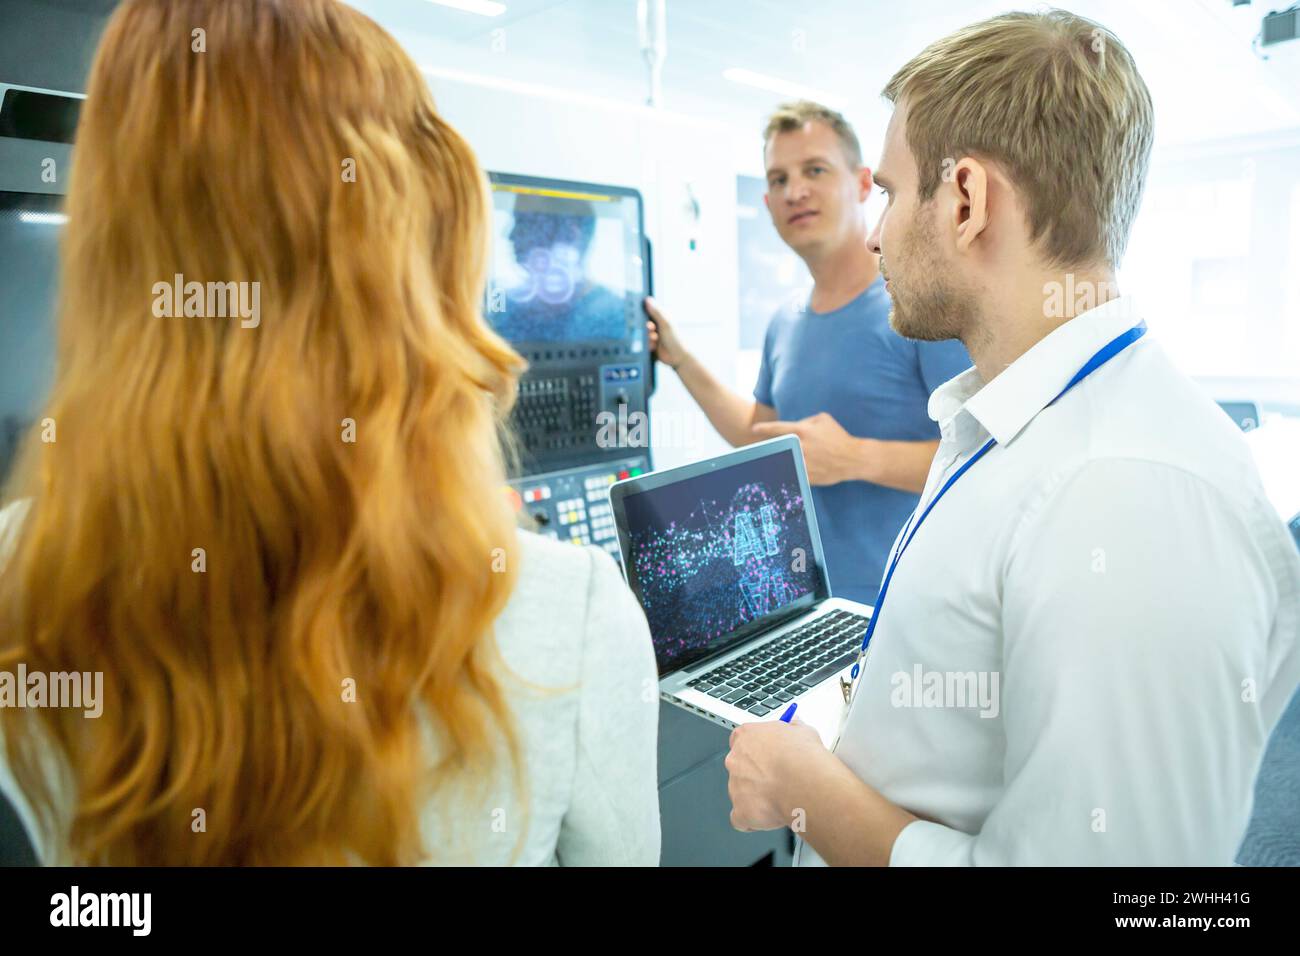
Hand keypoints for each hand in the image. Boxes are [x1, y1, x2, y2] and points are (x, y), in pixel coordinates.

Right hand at [643, 296, 687, 368]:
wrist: (678, 357)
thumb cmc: (676, 338)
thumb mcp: (665, 323)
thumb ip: (656, 312)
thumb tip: (647, 299)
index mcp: (661, 317)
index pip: (648, 311)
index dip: (643, 313)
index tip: (642, 316)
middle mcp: (657, 325)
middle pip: (643, 323)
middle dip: (646, 328)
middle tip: (652, 330)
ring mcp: (654, 335)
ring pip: (642, 334)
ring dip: (647, 337)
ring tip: (655, 340)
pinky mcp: (651, 345)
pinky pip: (643, 343)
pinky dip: (648, 345)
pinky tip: (654, 347)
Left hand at [725, 718, 826, 831]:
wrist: (805, 784)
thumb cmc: (804, 758)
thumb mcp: (803, 731)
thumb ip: (793, 728)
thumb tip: (795, 725)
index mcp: (746, 736)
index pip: (741, 740)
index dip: (756, 749)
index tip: (767, 755)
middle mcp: (735, 760)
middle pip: (739, 767)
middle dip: (755, 773)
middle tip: (777, 778)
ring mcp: (735, 786)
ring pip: (741, 792)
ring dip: (756, 796)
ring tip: (781, 798)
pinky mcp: (740, 810)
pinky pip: (740, 818)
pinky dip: (751, 820)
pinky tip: (768, 817)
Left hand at [752, 412, 869, 485]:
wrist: (853, 458)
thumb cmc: (838, 436)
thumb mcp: (823, 419)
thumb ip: (805, 420)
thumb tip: (793, 427)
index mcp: (803, 431)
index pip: (778, 428)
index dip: (764, 428)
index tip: (753, 429)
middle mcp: (801, 447)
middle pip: (776, 448)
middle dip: (765, 450)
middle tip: (755, 452)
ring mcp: (804, 462)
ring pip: (781, 463)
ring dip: (772, 464)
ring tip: (761, 466)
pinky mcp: (808, 476)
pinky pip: (791, 475)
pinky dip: (784, 476)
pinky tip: (774, 478)